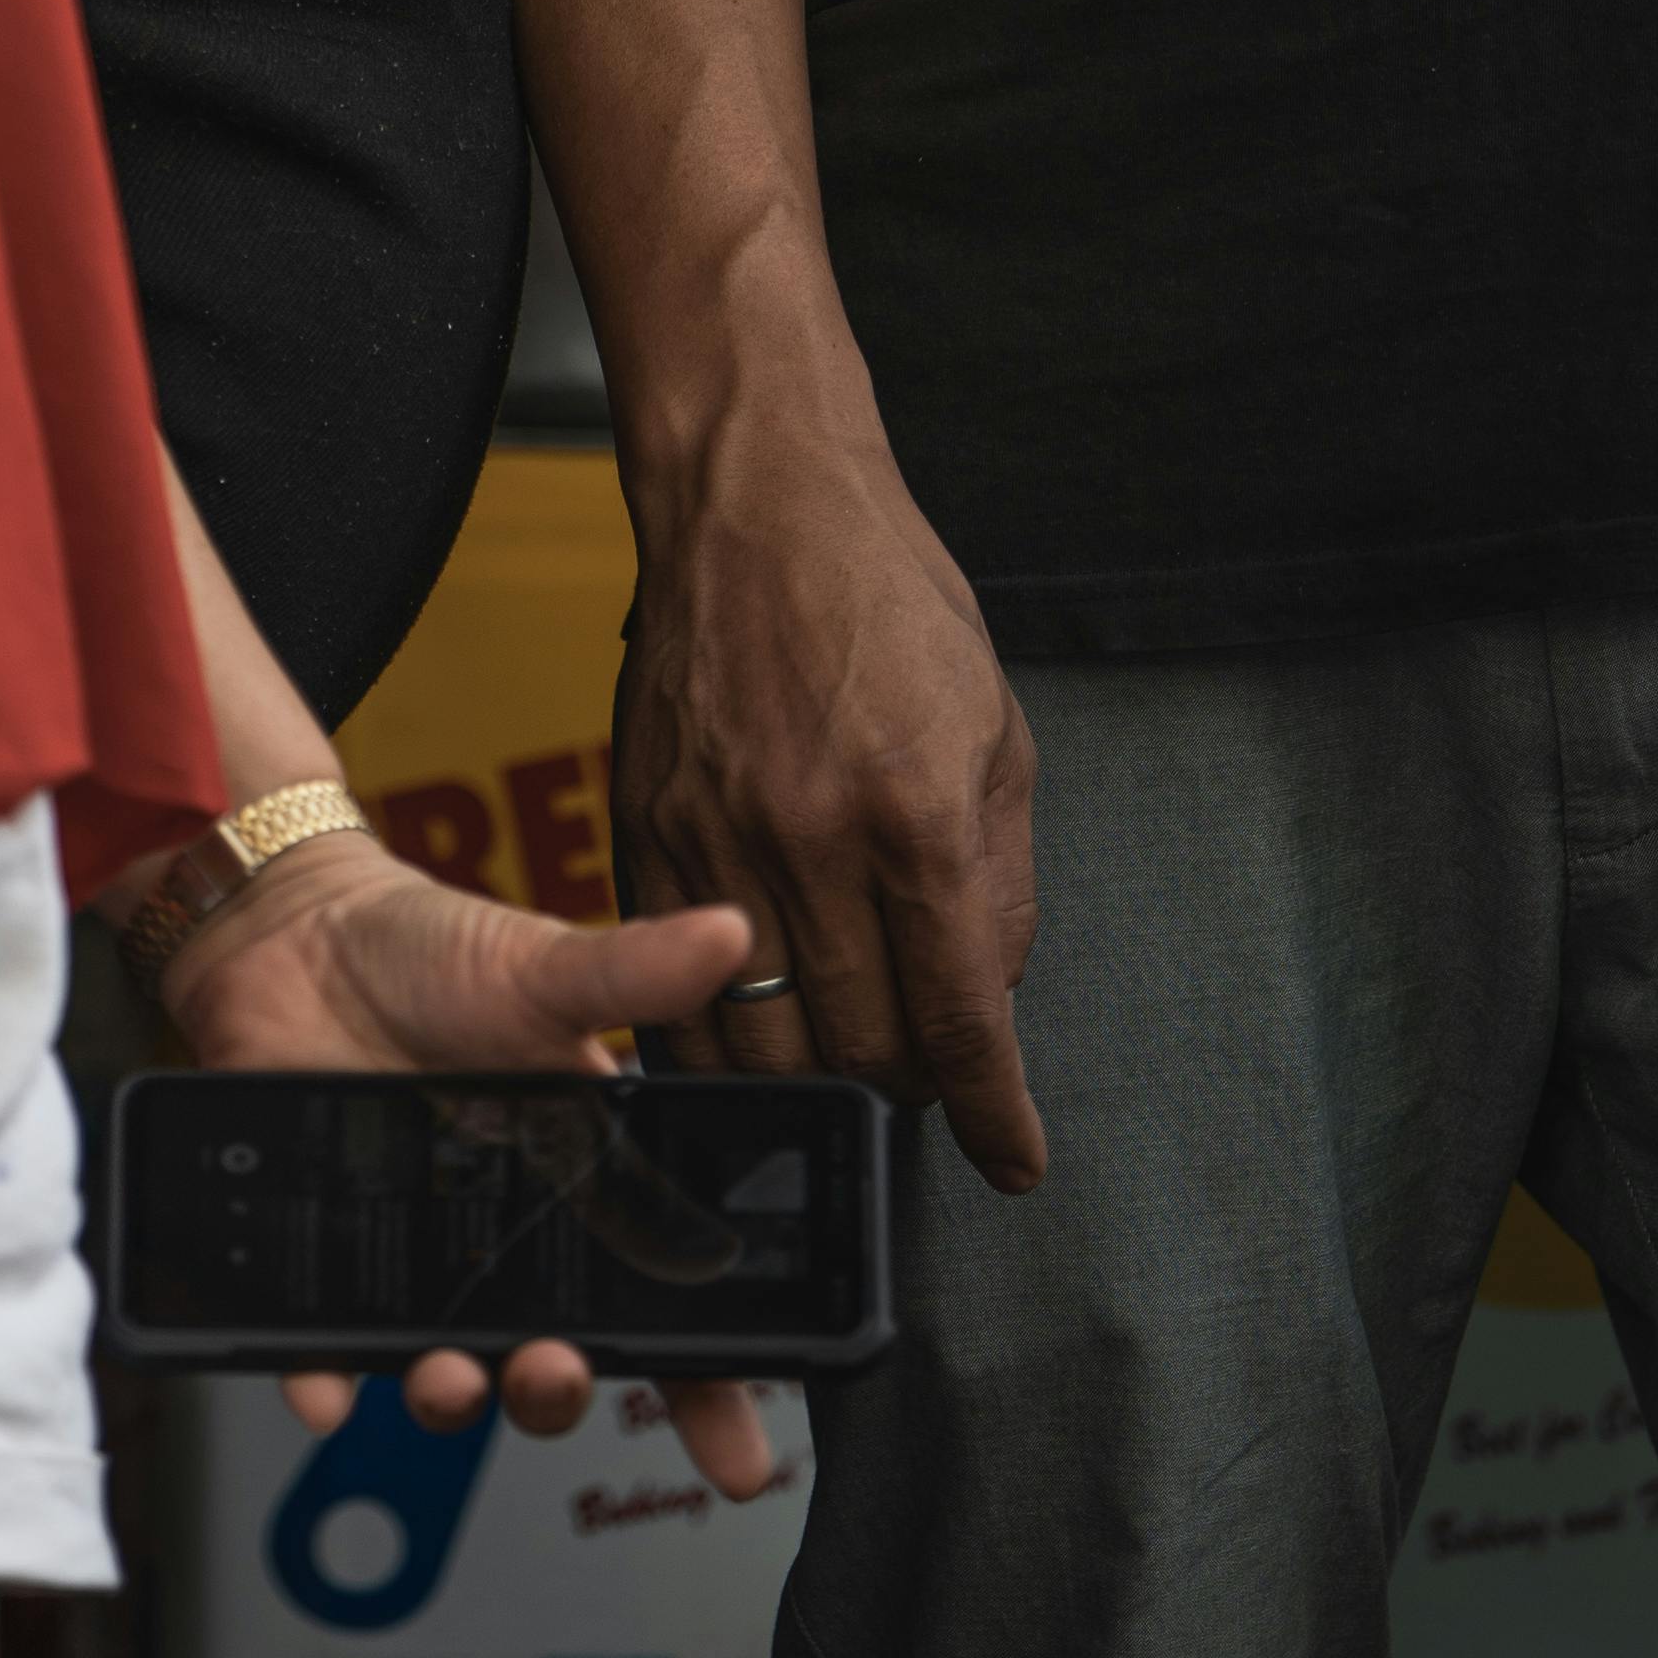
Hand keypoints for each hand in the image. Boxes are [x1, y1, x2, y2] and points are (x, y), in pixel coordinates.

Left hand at [164, 825, 781, 1498]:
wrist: (293, 932)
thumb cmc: (429, 952)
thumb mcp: (540, 967)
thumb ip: (632, 973)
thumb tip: (734, 932)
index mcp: (578, 1184)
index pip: (659, 1303)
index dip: (706, 1390)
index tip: (741, 1460)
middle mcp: (500, 1239)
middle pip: (551, 1358)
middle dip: (559, 1391)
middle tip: (559, 1373)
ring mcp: (413, 1254)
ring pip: (447, 1368)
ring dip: (453, 1398)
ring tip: (450, 1379)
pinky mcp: (323, 1253)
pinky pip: (322, 1349)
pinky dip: (321, 1381)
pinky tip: (324, 1392)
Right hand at [613, 384, 1044, 1193]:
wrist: (753, 498)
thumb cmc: (882, 596)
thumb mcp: (997, 729)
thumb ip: (1002, 880)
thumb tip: (989, 999)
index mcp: (915, 815)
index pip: (961, 1020)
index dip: (995, 1115)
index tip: (1013, 1158)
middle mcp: (811, 839)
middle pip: (861, 1052)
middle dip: (910, 1093)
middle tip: (931, 1074)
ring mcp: (715, 838)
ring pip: (760, 1044)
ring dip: (818, 1078)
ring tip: (848, 1052)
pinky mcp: (644, 828)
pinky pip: (675, 986)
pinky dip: (723, 1034)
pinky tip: (758, 1022)